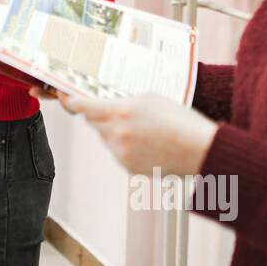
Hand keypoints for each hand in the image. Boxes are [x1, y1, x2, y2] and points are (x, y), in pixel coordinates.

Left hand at [59, 93, 216, 176]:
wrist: (201, 151)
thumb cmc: (180, 120)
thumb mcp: (150, 99)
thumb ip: (124, 101)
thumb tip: (109, 106)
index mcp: (120, 112)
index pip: (82, 106)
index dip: (70, 101)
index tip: (65, 98)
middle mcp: (116, 134)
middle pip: (93, 123)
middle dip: (100, 117)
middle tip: (120, 113)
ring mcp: (120, 153)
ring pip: (106, 138)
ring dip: (116, 133)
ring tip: (145, 130)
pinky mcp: (128, 167)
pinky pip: (118, 153)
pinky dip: (127, 147)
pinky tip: (149, 144)